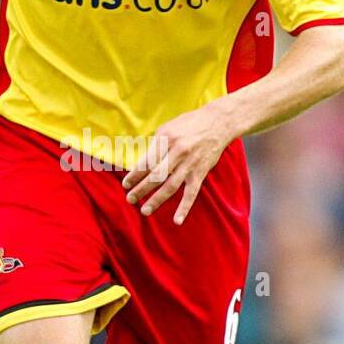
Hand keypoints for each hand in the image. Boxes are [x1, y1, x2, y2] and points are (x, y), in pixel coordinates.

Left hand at [122, 100, 233, 225]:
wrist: (218, 123)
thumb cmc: (189, 124)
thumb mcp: (168, 127)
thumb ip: (155, 144)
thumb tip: (141, 162)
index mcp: (166, 139)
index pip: (147, 161)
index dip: (135, 175)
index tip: (125, 184)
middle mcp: (178, 152)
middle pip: (155, 175)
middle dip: (141, 189)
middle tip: (130, 199)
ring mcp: (190, 164)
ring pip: (170, 186)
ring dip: (156, 200)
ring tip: (144, 211)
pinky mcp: (200, 172)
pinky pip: (191, 193)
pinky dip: (184, 207)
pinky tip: (177, 220)